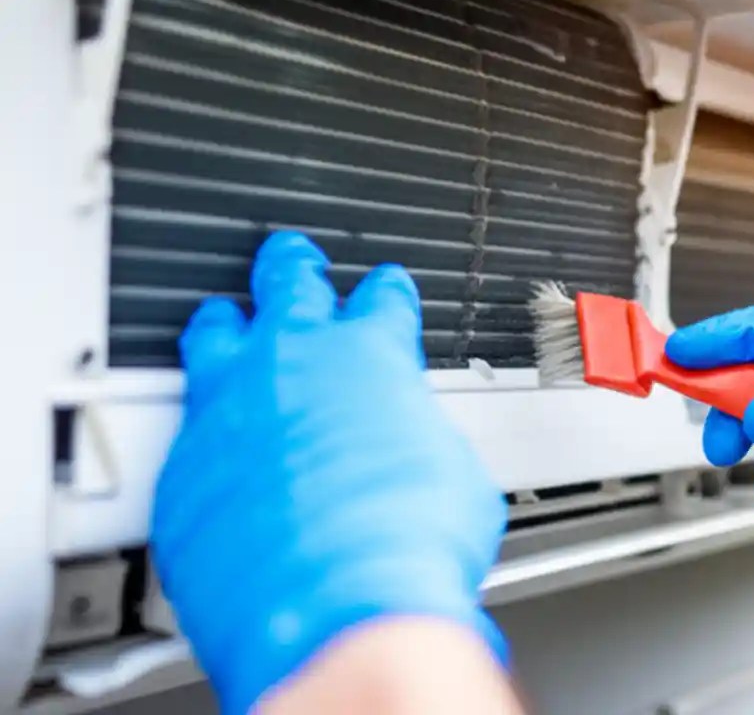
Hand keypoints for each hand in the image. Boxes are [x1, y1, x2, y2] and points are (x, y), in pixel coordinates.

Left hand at [151, 232, 506, 712]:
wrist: (336, 607)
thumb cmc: (408, 544)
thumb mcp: (457, 479)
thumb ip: (426, 445)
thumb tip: (423, 459)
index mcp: (372, 357)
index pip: (381, 300)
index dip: (387, 293)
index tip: (385, 292)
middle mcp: (294, 364)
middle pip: (287, 283)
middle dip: (293, 268)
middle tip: (293, 261)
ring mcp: (229, 407)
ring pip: (214, 336)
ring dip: (224, 328)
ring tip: (224, 322)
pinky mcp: (182, 466)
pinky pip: (184, 430)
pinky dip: (202, 430)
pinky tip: (210, 442)